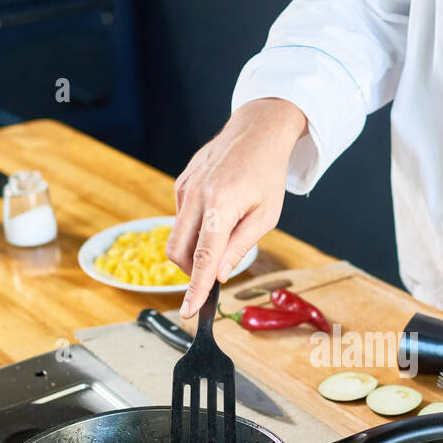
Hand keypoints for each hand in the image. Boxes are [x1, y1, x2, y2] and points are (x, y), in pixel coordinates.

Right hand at [167, 98, 307, 317]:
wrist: (256, 131)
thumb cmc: (267, 174)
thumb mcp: (266, 216)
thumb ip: (239, 247)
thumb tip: (218, 275)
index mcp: (221, 205)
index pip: (202, 258)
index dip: (195, 289)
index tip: (188, 312)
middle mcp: (196, 196)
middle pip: (177, 252)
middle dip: (191, 271)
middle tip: (216, 271)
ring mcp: (184, 188)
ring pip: (175, 237)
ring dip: (193, 250)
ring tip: (223, 235)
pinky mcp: (180, 184)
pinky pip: (180, 218)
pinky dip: (194, 229)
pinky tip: (217, 213)